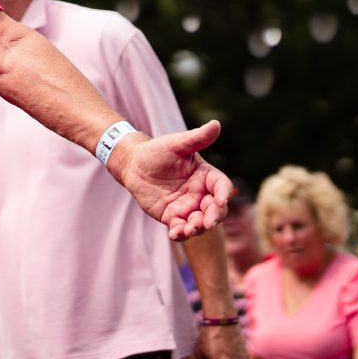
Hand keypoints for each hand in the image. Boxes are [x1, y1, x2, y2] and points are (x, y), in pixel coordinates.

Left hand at [110, 122, 230, 239]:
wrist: (134, 164)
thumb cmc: (157, 151)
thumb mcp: (176, 143)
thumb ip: (197, 138)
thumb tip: (216, 124)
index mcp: (206, 176)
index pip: (221, 186)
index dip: (223, 194)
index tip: (221, 200)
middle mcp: (200, 194)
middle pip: (215, 210)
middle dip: (214, 217)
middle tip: (208, 222)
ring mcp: (187, 207)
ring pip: (200, 222)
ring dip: (198, 228)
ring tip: (190, 228)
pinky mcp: (172, 216)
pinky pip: (180, 228)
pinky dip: (180, 233)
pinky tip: (175, 234)